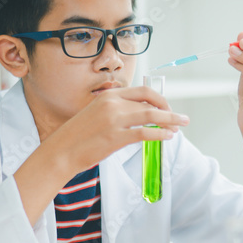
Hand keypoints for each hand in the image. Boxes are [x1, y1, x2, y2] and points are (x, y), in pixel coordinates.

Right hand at [48, 86, 189, 173]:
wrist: (61, 151)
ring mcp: (114, 120)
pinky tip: (167, 137)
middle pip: (150, 102)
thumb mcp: (97, 114)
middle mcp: (112, 104)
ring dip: (169, 121)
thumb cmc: (79, 136)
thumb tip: (141, 116)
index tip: (167, 107)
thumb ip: (117, 111)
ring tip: (179, 127)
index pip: (142, 91)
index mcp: (109, 95)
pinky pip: (144, 133)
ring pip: (151, 116)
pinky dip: (159, 134)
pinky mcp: (115, 137)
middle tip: (181, 118)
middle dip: (169, 109)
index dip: (159, 98)